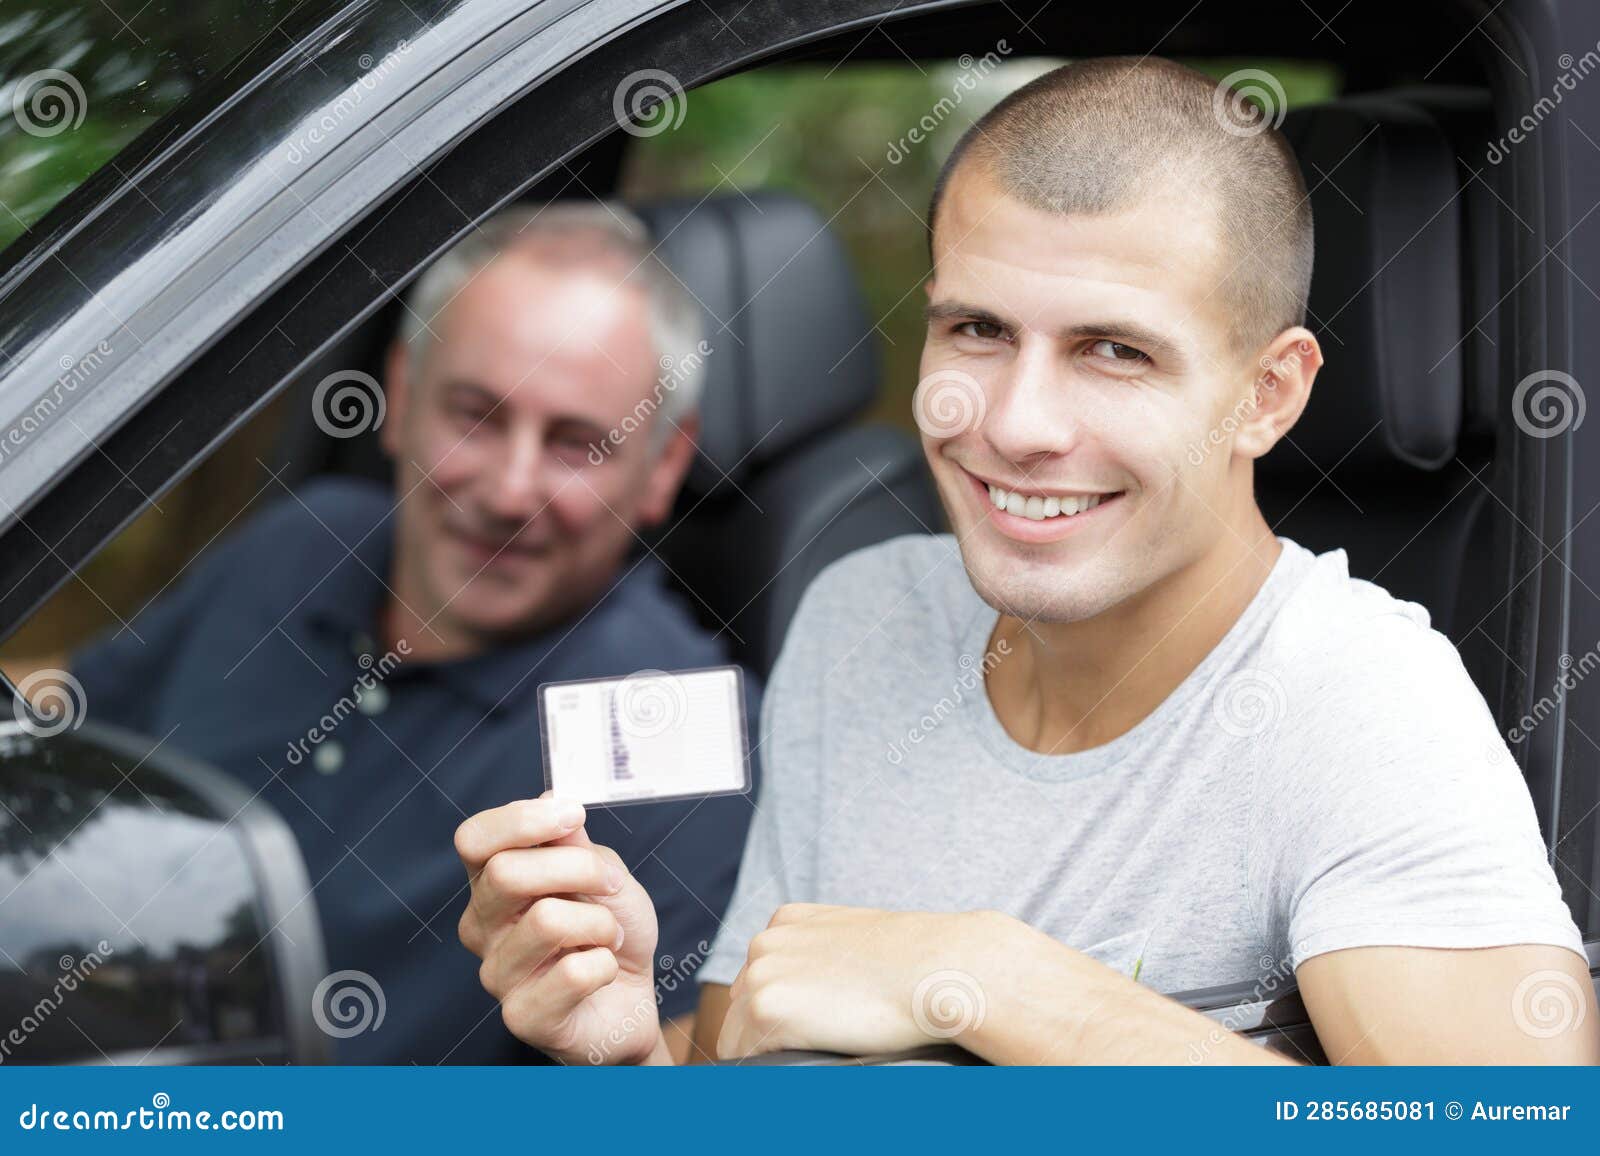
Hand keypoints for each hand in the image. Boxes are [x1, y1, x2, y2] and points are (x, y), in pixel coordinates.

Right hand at [454, 794, 661, 1063]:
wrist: (631, 996)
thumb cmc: (610, 930)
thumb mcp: (602, 872)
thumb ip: (574, 842)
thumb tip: (549, 800)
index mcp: (492, 882)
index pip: (473, 839)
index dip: (521, 820)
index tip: (573, 815)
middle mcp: (482, 926)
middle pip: (507, 873)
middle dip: (579, 868)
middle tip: (613, 884)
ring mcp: (496, 975)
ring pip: (547, 921)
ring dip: (600, 922)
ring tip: (606, 935)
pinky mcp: (522, 1017)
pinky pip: (574, 974)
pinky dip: (606, 964)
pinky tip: (602, 971)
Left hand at [718, 904, 1012, 1058]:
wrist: (938, 966)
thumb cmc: (915, 960)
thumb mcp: (859, 939)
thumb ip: (825, 955)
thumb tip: (817, 995)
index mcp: (785, 921)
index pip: (760, 980)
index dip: (782, 1011)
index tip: (812, 1027)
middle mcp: (764, 942)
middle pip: (741, 1007)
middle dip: (768, 1031)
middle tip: (819, 1044)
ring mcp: (760, 974)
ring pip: (737, 1035)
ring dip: (767, 1052)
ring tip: (817, 1053)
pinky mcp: (766, 1008)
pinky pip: (743, 1058)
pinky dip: (768, 1069)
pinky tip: (807, 1062)